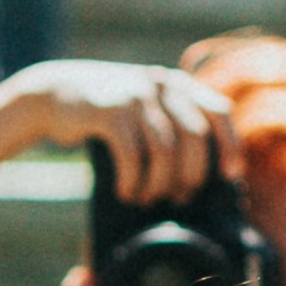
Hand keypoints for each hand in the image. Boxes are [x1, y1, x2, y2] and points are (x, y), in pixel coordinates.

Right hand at [11, 59, 227, 205]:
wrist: (54, 93)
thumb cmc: (109, 114)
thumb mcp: (145, 108)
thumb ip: (174, 123)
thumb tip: (203, 177)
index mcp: (178, 85)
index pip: (219, 112)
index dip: (230, 145)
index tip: (231, 176)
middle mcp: (161, 84)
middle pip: (195, 136)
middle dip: (192, 175)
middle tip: (179, 199)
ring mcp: (135, 94)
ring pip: (164, 149)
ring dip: (159, 184)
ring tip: (147, 200)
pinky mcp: (109, 110)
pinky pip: (132, 153)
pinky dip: (132, 180)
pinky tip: (125, 193)